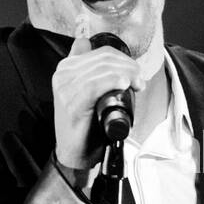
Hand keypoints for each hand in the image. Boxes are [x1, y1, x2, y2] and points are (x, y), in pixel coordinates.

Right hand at [51, 16, 144, 170]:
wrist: (74, 153)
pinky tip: (125, 85)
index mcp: (66, 68)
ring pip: (103, 70)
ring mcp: (65, 88)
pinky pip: (96, 85)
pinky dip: (113, 82)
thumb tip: (110, 55)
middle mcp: (63, 74)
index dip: (122, 57)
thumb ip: (93, 72)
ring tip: (138, 84)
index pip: (99, 50)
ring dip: (127, 74)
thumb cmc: (86, 124)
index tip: (134, 72)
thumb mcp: (88, 93)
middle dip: (129, 66)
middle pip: (104, 58)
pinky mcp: (72, 103)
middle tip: (140, 80)